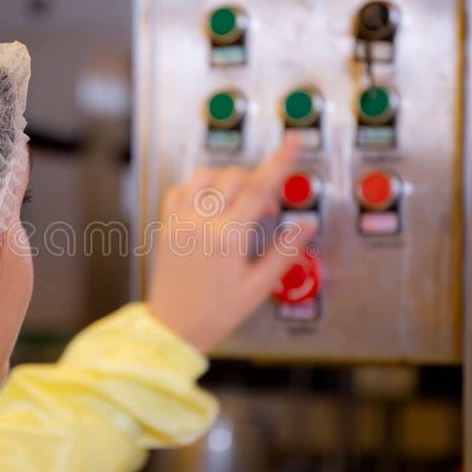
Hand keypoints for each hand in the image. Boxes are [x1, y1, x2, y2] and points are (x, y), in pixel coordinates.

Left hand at [146, 134, 313, 352]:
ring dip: (225, 179)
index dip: (280, 162)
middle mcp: (201, 223)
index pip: (259, 188)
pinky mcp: (166, 226)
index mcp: (228, 237)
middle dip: (256, 181)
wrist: (173, 330)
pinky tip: (209, 205)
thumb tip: (305, 225)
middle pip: (233, 178)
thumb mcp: (258, 287)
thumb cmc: (214, 314)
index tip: (293, 142)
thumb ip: (284, 252)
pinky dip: (197, 188)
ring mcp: (180, 222)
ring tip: (237, 202)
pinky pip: (178, 190)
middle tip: (265, 208)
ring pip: (204, 176)